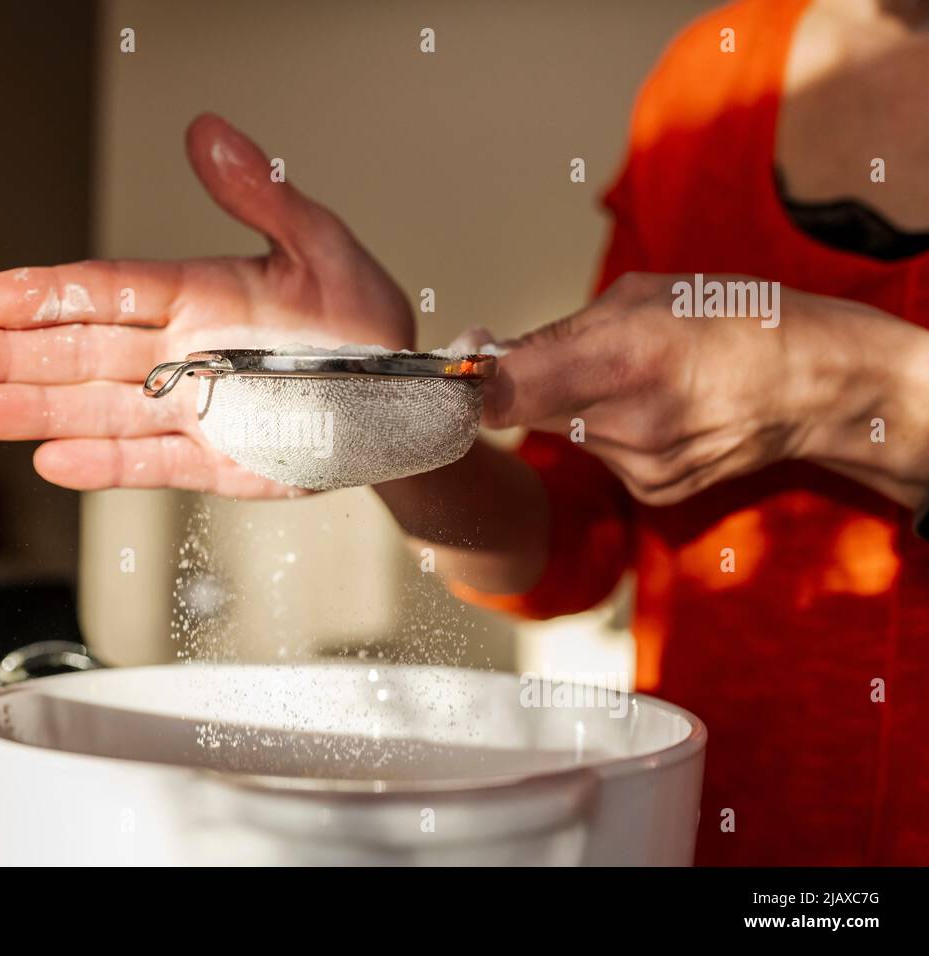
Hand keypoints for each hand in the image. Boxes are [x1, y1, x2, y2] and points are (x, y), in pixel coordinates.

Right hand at [0, 114, 411, 496]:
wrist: (404, 401)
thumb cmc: (361, 319)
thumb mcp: (323, 246)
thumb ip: (263, 195)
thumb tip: (206, 131)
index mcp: (197, 295)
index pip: (108, 289)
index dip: (49, 294)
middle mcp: (179, 354)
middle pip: (79, 352)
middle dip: (7, 356)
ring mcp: (190, 411)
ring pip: (97, 410)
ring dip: (34, 413)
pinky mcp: (212, 463)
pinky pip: (148, 462)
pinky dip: (101, 464)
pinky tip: (46, 459)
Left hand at [474, 271, 928, 506]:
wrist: (818, 385)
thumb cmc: (734, 318)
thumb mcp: (645, 295)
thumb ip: (557, 332)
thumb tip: (481, 351)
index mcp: (625, 356)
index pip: (503, 392)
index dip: (464, 383)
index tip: (453, 365)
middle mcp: (628, 422)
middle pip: (523, 412)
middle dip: (523, 383)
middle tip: (553, 354)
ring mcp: (640, 467)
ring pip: (560, 431)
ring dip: (570, 403)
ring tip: (629, 376)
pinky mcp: (652, 491)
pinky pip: (597, 454)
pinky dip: (607, 429)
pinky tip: (653, 408)